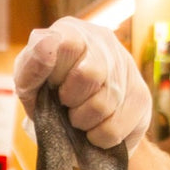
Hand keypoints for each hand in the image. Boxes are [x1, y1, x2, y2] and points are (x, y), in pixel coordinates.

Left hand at [13, 17, 150, 154]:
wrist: (68, 131)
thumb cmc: (45, 100)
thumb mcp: (28, 86)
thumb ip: (31, 66)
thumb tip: (47, 42)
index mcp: (71, 32)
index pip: (69, 44)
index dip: (56, 74)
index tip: (51, 85)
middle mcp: (103, 42)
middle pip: (90, 74)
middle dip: (70, 100)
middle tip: (65, 103)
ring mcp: (127, 68)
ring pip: (103, 104)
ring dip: (82, 121)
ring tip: (78, 117)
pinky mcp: (141, 98)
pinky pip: (114, 128)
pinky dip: (97, 137)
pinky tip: (94, 128)